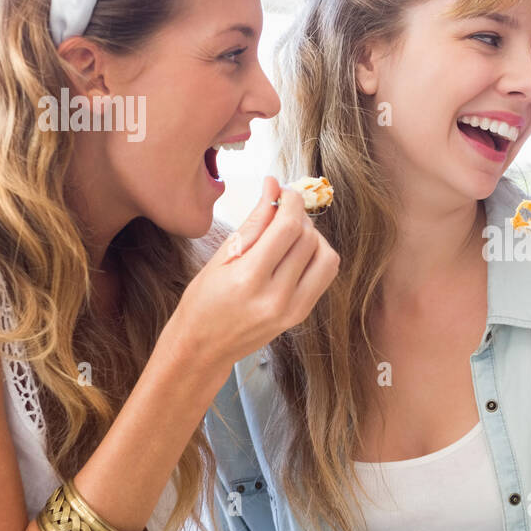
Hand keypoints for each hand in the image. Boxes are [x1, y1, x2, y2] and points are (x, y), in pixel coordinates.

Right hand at [166, 176, 339, 370]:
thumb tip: (273, 184)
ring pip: (325, 256)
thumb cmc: (204, 299)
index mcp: (249, 279)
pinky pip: (326, 275)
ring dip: (313, 237)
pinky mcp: (301, 315)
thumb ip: (254, 220)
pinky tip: (296, 254)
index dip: (292, 201)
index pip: (288, 228)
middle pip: (308, 239)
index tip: (284, 192)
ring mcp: (293, 309)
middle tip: (282, 212)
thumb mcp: (222, 256)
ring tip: (289, 236)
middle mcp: (276, 297)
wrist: (204, 346)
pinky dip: (317, 256)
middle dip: (299, 217)